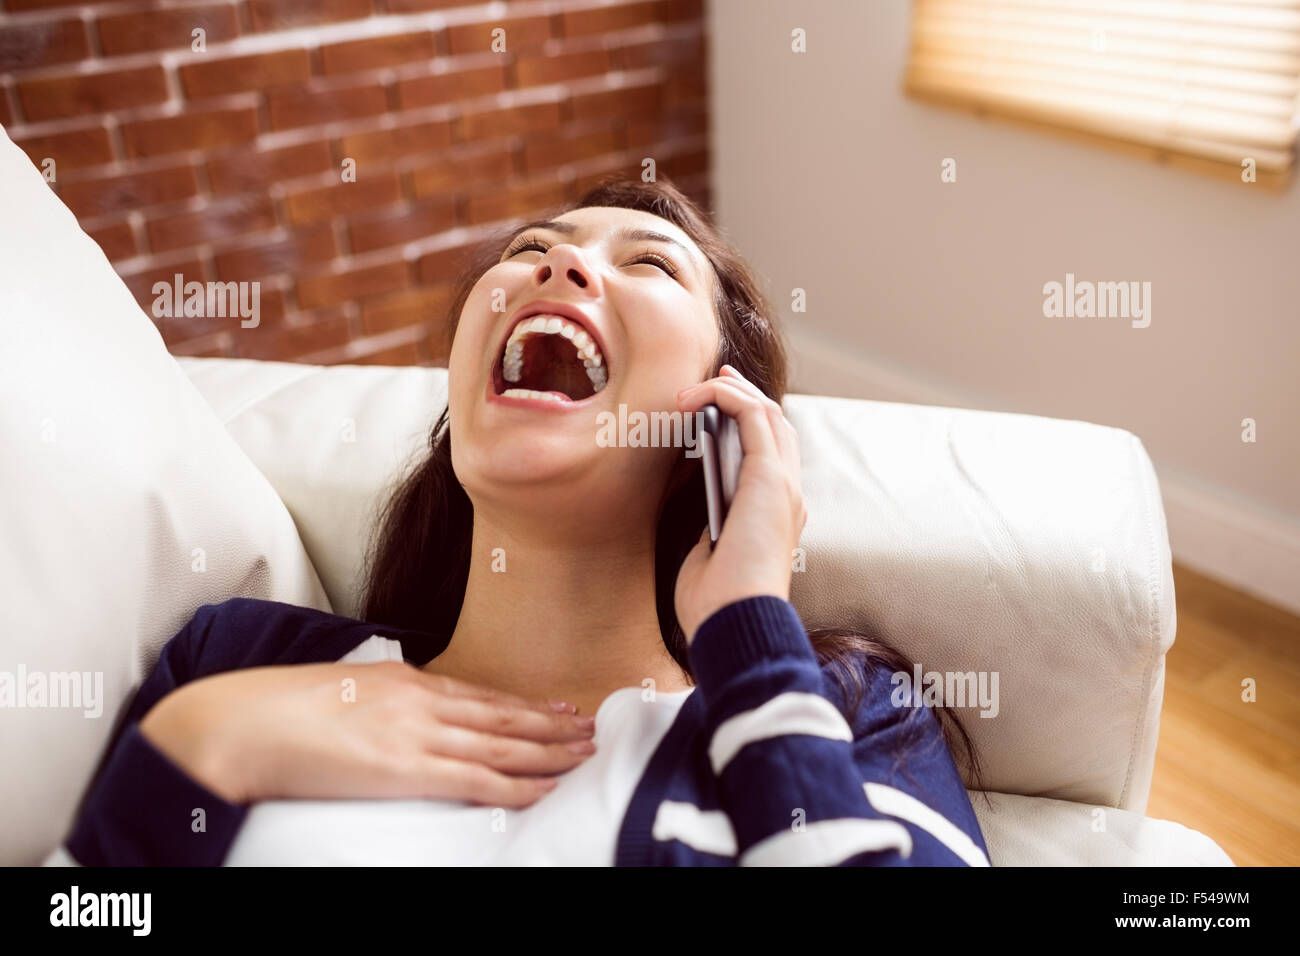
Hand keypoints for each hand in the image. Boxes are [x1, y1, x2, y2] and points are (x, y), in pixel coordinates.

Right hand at [138, 661, 596, 805]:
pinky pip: (476, 780)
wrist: (240, 724)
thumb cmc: (279, 710)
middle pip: (503, 714)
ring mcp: (417, 733)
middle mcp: (421, 701)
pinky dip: (516, 785)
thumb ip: (382, 700)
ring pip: (502, 744)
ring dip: (548, 752)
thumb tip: (398, 714)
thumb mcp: (344, 689)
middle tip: (590, 728)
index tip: (557, 707)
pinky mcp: (406, 768)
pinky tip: (542, 789)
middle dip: (552, 724)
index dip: (524, 704)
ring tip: (583, 753)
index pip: (480, 695)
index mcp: (405, 679)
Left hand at [673, 364, 806, 643]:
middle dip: (745, 396)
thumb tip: (706, 514)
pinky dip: (729, 398)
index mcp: (778, 517)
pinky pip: (754, 417)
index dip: (750, 423)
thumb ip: (716, 530)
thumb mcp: (712, 556)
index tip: (719, 405)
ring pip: (768, 415)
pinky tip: (703, 394)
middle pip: (775, 427)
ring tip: (700, 385)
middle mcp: (788, 497)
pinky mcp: (770, 478)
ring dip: (733, 393)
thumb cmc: (717, 605)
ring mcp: (784, 486)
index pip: (773, 455)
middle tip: (716, 379)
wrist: (734, 622)